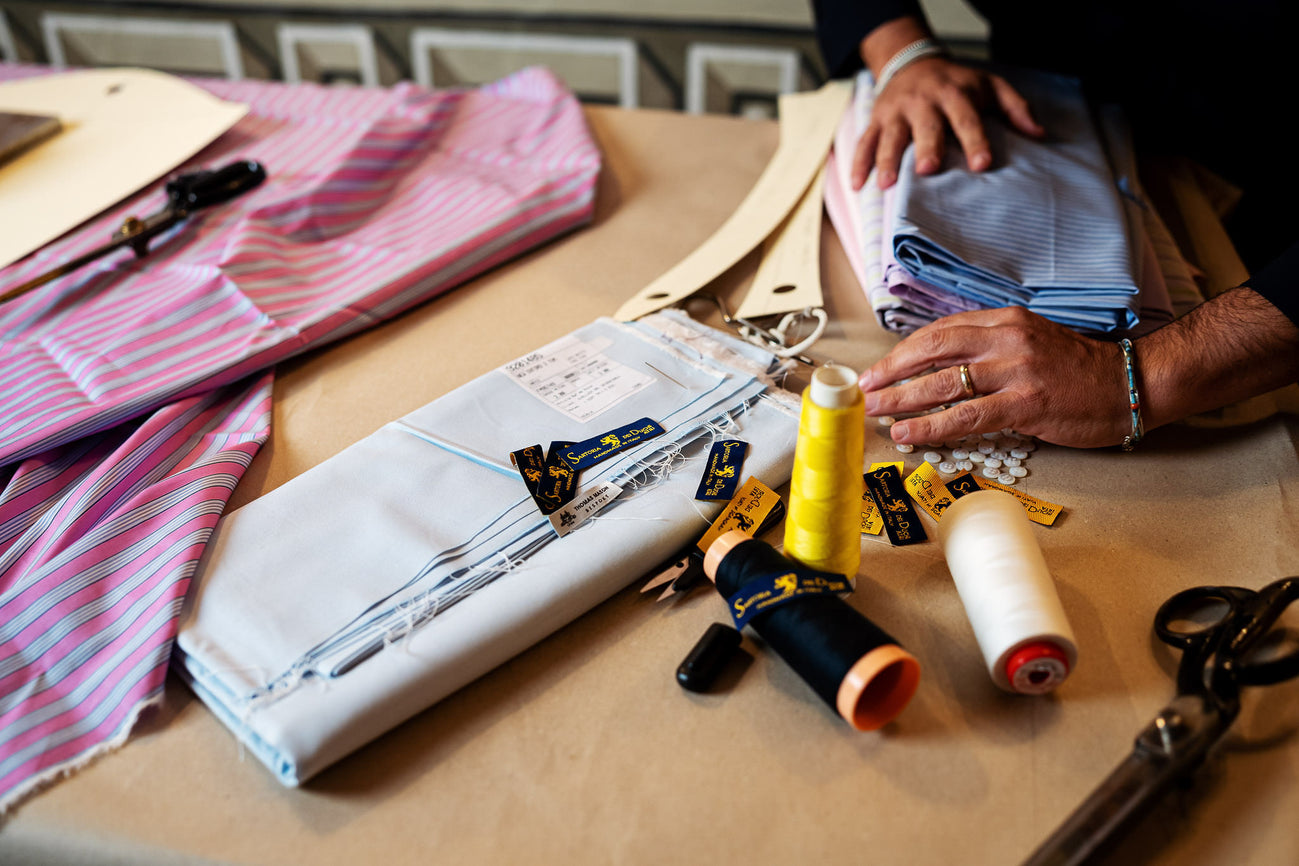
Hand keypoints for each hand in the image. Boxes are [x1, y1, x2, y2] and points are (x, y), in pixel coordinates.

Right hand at [854, 58, 1044, 189]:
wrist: (913, 61)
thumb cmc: (957, 82)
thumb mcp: (990, 85)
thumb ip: (1015, 108)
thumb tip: (1039, 134)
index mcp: (955, 94)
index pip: (966, 118)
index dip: (975, 140)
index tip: (982, 164)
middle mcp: (923, 102)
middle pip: (925, 127)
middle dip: (925, 147)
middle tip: (927, 169)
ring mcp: (896, 112)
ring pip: (889, 136)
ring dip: (886, 160)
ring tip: (886, 184)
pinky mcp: (876, 120)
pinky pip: (865, 142)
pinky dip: (859, 163)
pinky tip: (859, 185)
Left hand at [858, 307, 1129, 447]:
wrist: (1132, 383)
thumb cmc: (1080, 370)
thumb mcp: (1031, 341)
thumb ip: (991, 348)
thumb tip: (942, 368)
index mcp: (1005, 321)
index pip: (940, 332)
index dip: (902, 352)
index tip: (879, 369)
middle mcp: (1006, 339)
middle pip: (931, 351)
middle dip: (891, 372)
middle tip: (864, 390)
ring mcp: (1016, 370)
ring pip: (942, 384)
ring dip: (901, 400)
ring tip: (875, 413)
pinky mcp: (1025, 403)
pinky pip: (965, 416)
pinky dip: (930, 426)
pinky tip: (909, 433)